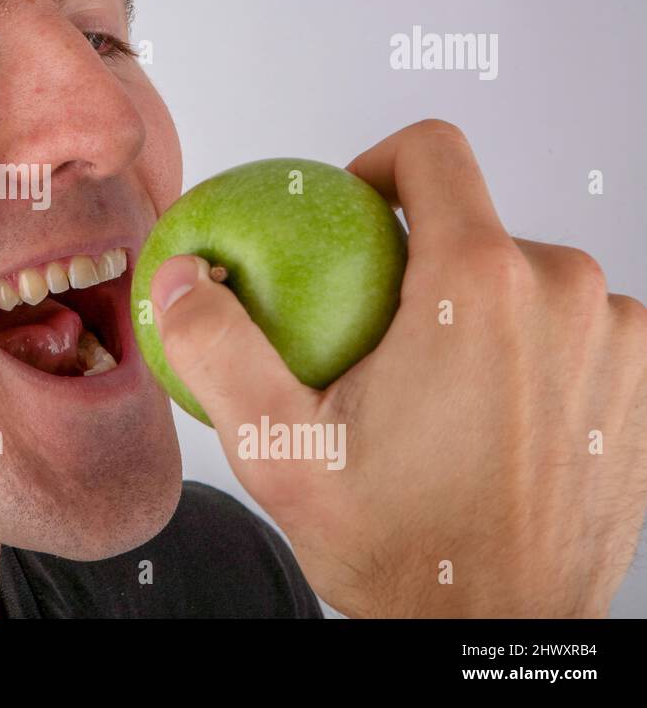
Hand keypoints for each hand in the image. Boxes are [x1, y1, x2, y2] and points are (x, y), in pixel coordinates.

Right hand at [150, 120, 646, 616]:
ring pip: (526, 277)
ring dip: (477, 314)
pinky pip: (573, 326)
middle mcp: (569, 294)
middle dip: (419, 267)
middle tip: (375, 346)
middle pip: (475, 225)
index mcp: (481, 284)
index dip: (379, 165)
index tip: (352, 219)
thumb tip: (182, 275)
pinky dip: (529, 352)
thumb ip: (218, 347)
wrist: (499, 632)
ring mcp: (620, 338)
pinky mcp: (643, 380)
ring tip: (434, 394)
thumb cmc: (404, 549)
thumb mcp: (280, 451)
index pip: (432, 151)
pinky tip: (490, 419)